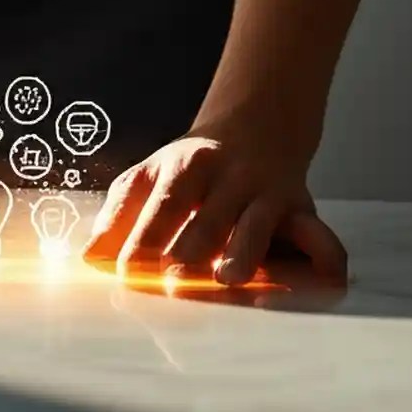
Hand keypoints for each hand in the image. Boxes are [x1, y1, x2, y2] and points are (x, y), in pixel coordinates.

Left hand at [83, 123, 346, 285]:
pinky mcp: (302, 213)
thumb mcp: (146, 177)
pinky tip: (316, 286)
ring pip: (258, 226)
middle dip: (190, 249)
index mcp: (185, 167)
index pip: (162, 204)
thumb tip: (88, 258)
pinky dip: (323, 261)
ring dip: (243, 252)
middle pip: (208, 217)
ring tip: (227, 278)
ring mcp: (268, 195)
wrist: (257, 125)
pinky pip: (321, 239)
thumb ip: (117, 216)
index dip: (144, 238)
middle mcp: (230, 178)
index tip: (125, 270)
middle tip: (170, 282)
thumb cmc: (190, 166)